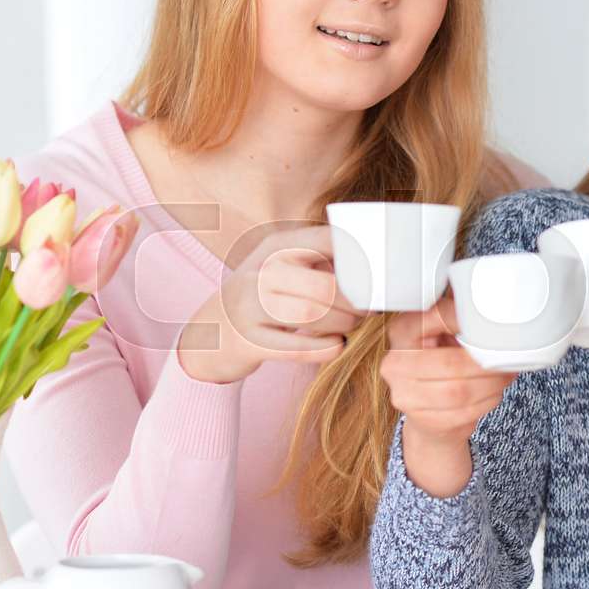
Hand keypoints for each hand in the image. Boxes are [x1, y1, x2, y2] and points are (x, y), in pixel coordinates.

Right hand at [178, 225, 362, 384]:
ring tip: (350, 326)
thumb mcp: (284, 266)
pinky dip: (325, 348)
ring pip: (311, 314)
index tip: (379, 273)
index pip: (326, 240)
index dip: (359, 256)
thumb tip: (378, 263)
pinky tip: (337, 345)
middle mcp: (259, 272)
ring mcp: (249, 308)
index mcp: (276, 246)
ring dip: (342, 324)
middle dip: (354, 301)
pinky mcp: (248, 342)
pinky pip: (296, 348)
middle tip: (366, 310)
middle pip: (323, 285)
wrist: (209, 331)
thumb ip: (322, 260)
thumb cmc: (263, 296)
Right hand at [379, 294, 515, 497]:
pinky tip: (494, 391)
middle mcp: (394, 364)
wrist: (426, 406)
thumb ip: (459, 317)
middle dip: (486, 363)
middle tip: (507, 358)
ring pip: (459, 391)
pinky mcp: (423, 421)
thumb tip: (494, 306)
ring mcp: (405, 396)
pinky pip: (463, 413)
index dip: (466, 320)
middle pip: (450, 363)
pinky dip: (487, 401)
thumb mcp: (444, 331)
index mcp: (401, 331)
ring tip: (504, 374)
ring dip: (491, 383)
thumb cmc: (439, 359)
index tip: (491, 323)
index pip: (436, 317)